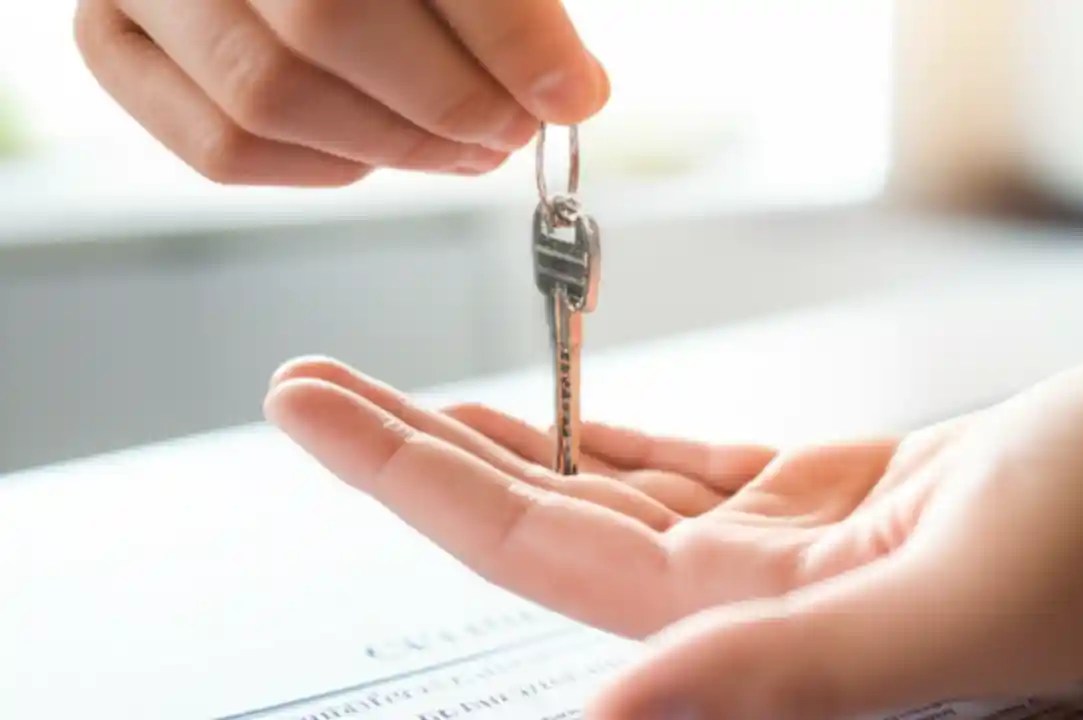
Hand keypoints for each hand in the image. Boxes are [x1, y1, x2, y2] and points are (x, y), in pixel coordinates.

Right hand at [74, 0, 607, 185]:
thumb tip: (566, 89)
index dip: (508, 33)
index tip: (573, 90)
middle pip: (329, 23)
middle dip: (451, 101)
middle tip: (515, 128)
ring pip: (268, 98)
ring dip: (398, 148)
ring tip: (467, 147)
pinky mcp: (112, 40)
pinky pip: (221, 147)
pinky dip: (324, 170)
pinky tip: (380, 154)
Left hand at [263, 343, 1082, 718]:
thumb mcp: (970, 585)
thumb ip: (794, 665)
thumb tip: (615, 706)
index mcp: (772, 639)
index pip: (544, 560)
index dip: (418, 480)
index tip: (320, 411)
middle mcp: (764, 610)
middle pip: (547, 523)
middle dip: (419, 451)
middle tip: (311, 387)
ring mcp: (793, 555)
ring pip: (607, 494)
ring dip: (503, 439)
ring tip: (399, 397)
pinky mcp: (835, 503)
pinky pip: (688, 471)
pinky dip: (611, 439)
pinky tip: (552, 418)